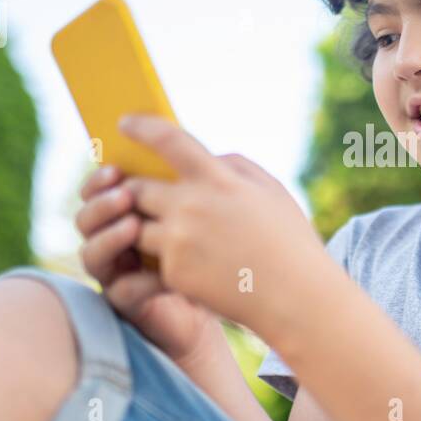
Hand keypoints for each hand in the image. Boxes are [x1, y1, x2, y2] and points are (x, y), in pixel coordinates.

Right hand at [75, 163, 219, 364]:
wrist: (232, 297)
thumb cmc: (218, 248)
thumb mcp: (206, 210)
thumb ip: (192, 184)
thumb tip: (195, 150)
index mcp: (127, 212)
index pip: (97, 190)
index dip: (99, 179)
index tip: (115, 168)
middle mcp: (113, 241)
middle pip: (85, 219)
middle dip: (101, 205)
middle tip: (125, 196)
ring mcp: (117, 274)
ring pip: (91, 255)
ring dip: (109, 238)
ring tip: (133, 226)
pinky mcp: (128, 305)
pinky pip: (121, 292)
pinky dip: (138, 282)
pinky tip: (162, 277)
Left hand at [116, 114, 332, 341]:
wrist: (296, 297)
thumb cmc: (289, 242)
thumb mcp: (271, 190)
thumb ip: (234, 166)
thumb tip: (206, 158)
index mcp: (218, 178)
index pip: (167, 140)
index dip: (141, 127)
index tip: (124, 123)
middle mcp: (191, 205)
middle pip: (136, 187)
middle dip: (133, 191)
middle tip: (137, 196)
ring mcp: (178, 240)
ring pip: (136, 226)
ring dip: (145, 228)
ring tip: (168, 237)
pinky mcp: (173, 273)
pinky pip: (152, 260)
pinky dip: (164, 260)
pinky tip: (189, 267)